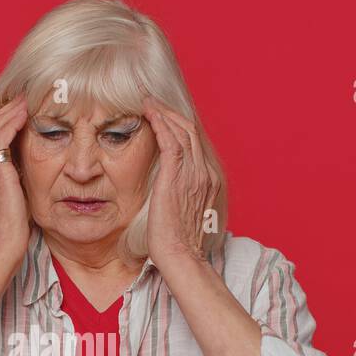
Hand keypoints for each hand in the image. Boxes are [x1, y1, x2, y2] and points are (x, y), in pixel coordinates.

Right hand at [0, 92, 31, 265]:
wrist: (3, 251)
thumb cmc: (13, 235)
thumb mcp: (17, 204)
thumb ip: (19, 186)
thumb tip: (33, 175)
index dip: (6, 124)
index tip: (24, 112)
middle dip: (7, 111)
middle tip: (26, 97)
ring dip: (10, 112)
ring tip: (26, 99)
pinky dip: (10, 123)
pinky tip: (25, 114)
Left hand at [141, 96, 219, 265]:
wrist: (180, 256)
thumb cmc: (175, 241)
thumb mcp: (181, 211)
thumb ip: (178, 193)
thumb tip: (167, 188)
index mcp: (208, 180)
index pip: (194, 142)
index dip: (178, 125)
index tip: (162, 115)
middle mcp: (205, 172)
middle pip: (190, 130)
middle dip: (171, 112)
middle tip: (152, 99)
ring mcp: (194, 173)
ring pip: (182, 130)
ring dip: (163, 112)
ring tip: (147, 100)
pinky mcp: (177, 176)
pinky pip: (170, 140)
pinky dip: (160, 122)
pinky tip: (147, 112)